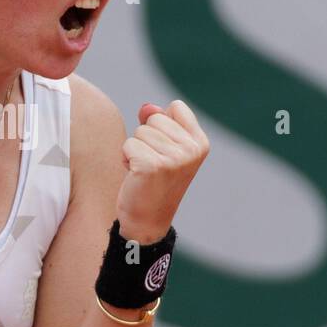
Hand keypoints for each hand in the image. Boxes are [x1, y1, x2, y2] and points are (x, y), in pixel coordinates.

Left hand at [116, 99, 208, 243]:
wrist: (147, 219)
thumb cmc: (154, 180)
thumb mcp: (163, 147)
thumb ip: (158, 122)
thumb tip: (146, 107)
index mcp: (200, 143)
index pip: (176, 107)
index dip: (162, 123)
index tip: (165, 148)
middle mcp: (191, 150)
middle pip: (155, 117)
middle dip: (146, 137)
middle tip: (153, 163)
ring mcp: (174, 158)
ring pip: (139, 131)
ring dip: (135, 149)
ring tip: (144, 170)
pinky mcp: (152, 166)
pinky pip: (128, 144)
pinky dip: (126, 158)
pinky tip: (135, 175)